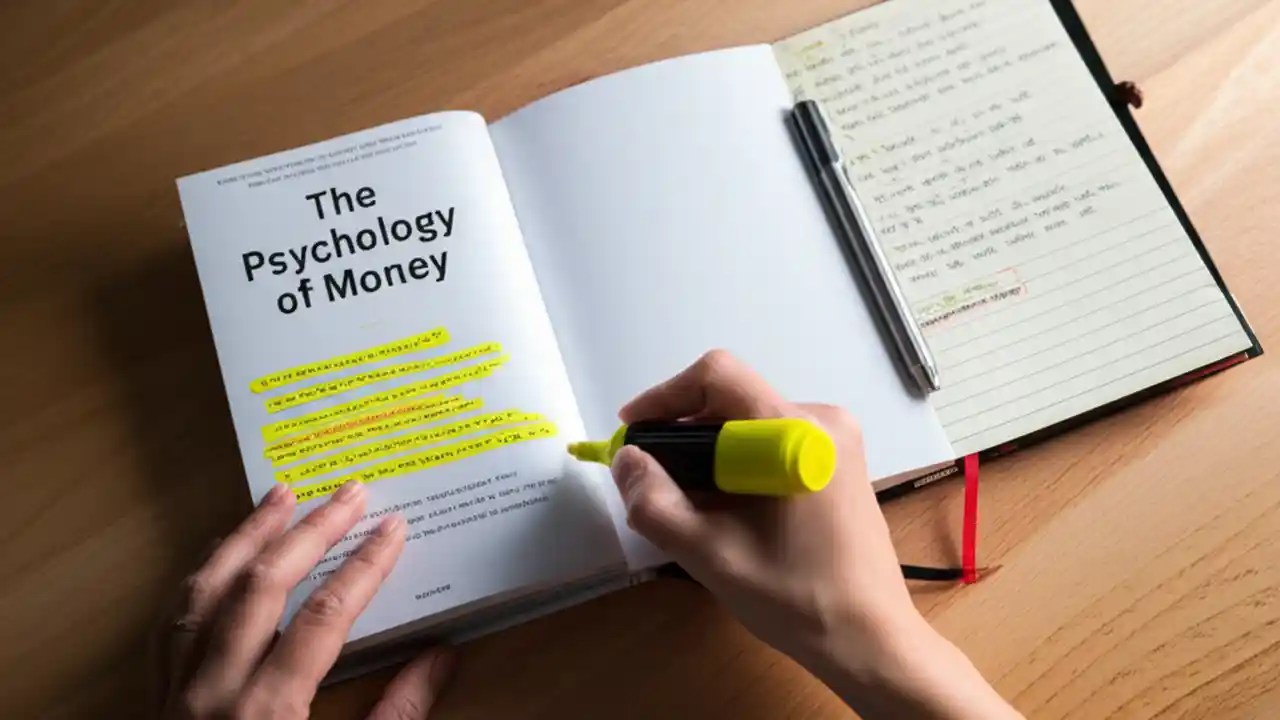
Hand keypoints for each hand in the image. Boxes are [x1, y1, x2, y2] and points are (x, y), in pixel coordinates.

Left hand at [160, 481, 453, 718]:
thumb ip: (396, 717)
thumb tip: (441, 657)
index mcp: (268, 714)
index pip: (324, 618)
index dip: (364, 568)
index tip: (394, 529)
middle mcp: (213, 692)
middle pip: (261, 587)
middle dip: (310, 532)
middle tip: (350, 492)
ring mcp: (175, 692)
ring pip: (205, 591)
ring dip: (245, 537)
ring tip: (281, 495)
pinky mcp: (155, 698)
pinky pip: (172, 622)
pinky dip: (201, 578)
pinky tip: (223, 556)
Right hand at [612, 350, 1019, 718]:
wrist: (870, 639)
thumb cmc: (796, 600)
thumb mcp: (710, 555)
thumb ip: (657, 503)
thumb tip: (627, 459)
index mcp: (798, 433)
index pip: (719, 376)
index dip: (666, 396)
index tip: (633, 433)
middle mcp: (824, 421)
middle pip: (733, 398)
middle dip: (684, 432)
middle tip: (652, 479)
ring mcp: (836, 440)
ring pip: (750, 421)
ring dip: (710, 452)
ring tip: (688, 502)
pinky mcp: (838, 462)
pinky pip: (773, 441)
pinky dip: (738, 463)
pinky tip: (727, 508)